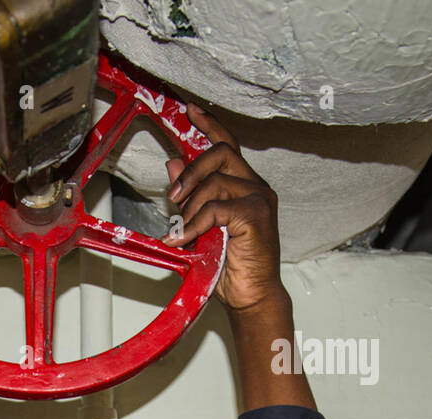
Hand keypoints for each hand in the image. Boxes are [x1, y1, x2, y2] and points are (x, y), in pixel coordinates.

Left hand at [162, 102, 284, 313]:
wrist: (250, 295)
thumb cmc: (229, 265)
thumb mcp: (200, 226)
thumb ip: (189, 196)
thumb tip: (171, 164)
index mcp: (244, 184)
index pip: (228, 144)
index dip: (209, 125)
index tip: (190, 111)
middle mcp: (256, 186)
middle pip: (221, 152)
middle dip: (191, 169)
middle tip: (171, 196)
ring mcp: (259, 198)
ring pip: (216, 181)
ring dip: (190, 206)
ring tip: (181, 231)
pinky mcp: (257, 215)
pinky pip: (217, 208)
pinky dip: (194, 224)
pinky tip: (183, 239)